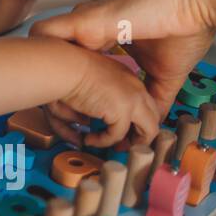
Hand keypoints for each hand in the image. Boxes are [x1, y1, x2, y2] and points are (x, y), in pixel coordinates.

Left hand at [29, 0, 215, 114]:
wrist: (202, 0)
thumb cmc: (187, 29)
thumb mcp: (164, 73)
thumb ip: (151, 96)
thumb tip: (149, 123)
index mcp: (105, 37)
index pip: (74, 61)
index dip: (70, 84)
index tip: (75, 112)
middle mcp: (90, 28)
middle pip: (51, 53)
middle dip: (48, 81)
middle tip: (53, 113)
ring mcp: (84, 21)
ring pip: (39, 43)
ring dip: (38, 68)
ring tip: (44, 100)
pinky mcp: (84, 19)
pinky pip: (44, 33)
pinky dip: (38, 54)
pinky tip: (42, 78)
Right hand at [46, 48, 160, 148]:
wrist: (63, 67)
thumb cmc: (63, 73)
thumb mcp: (80, 88)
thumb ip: (85, 106)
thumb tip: (84, 124)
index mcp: (125, 77)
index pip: (142, 103)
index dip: (134, 121)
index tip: (119, 130)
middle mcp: (134, 86)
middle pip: (153, 116)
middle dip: (140, 134)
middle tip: (121, 145)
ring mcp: (133, 98)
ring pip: (149, 129)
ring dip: (131, 143)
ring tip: (112, 147)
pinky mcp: (124, 110)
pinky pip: (117, 136)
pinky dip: (103, 142)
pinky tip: (89, 139)